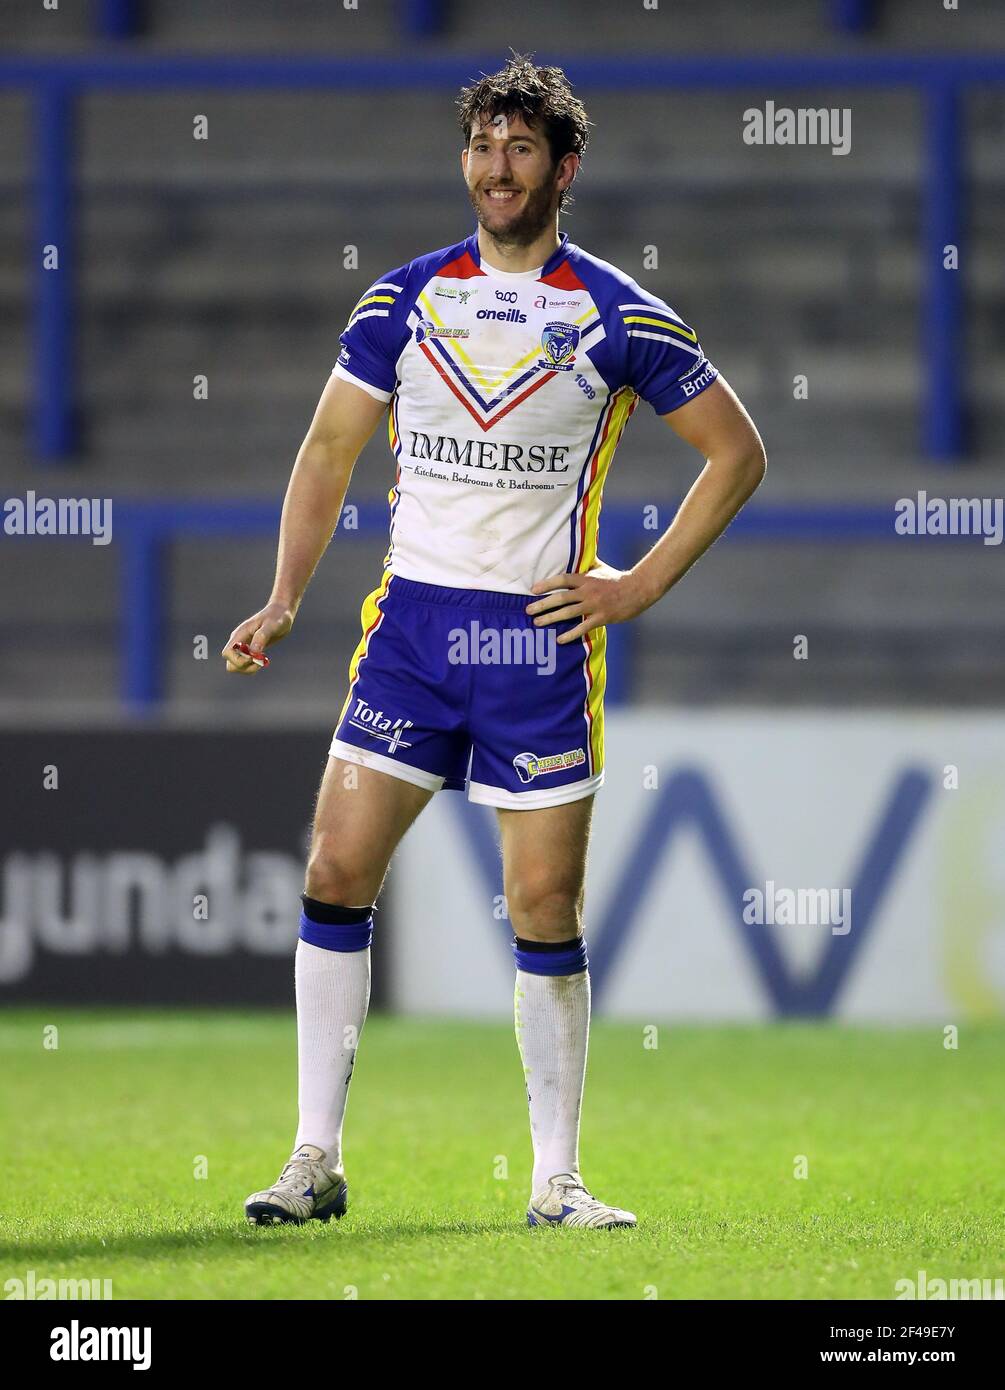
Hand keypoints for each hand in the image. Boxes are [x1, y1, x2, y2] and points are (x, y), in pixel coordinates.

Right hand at [221, 601, 294, 673]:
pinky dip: (254, 666)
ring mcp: (243, 647)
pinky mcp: (250, 651)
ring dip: (249, 668)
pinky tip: (264, 659)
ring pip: (237, 666)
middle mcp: (239, 642)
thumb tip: (253, 653)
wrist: (282, 613)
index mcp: (240, 634)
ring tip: (263, 661)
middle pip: (231, 663)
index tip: (253, 657)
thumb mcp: (271, 626)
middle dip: (244, 667)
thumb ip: (261, 638)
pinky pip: (246, 665)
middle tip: (259, 661)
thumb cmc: (277, 617)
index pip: (227, 653)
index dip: (238, 660)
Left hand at [526, 561, 652, 643]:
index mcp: (586, 578)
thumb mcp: (601, 568)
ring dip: (551, 618)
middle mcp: (588, 591)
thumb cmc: (618, 579)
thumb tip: (579, 554)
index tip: (533, 590)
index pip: (562, 580)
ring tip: (537, 623)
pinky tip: (559, 639)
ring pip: (568, 612)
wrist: (638, 589)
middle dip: (543, 604)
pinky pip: (582, 627)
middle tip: (528, 610)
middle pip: (561, 598)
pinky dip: (570, 634)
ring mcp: (594, 605)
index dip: (547, 584)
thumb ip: (588, 564)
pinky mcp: (602, 617)